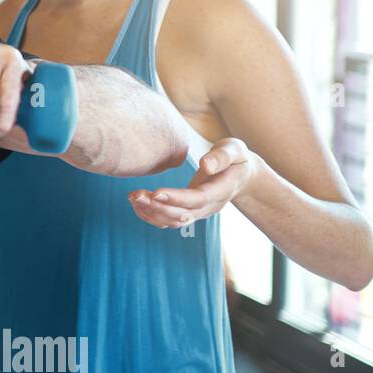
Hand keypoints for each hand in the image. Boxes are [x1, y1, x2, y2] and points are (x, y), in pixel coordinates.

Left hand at [128, 137, 256, 227]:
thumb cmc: (235, 159)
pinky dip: (151, 216)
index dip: (177, 198)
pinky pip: (168, 221)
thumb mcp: (234, 150)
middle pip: (182, 214)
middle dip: (157, 206)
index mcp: (221, 191)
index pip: (198, 199)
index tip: (156, 192)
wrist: (241, 176)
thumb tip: (205, 165)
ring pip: (173, 221)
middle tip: (134, 194)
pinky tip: (136, 204)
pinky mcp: (188, 213)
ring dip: (151, 212)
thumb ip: (222, 156)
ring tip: (132, 197)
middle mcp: (209, 207)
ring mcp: (199, 213)